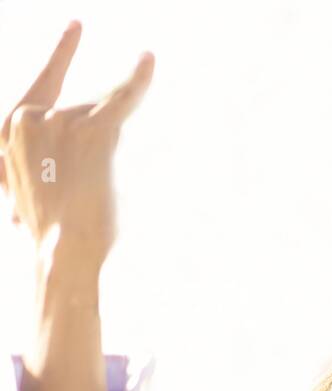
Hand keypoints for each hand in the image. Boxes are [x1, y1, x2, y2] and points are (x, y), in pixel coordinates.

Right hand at [1, 21, 153, 268]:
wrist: (61, 254)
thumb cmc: (50, 237)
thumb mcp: (26, 195)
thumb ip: (33, 165)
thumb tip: (36, 175)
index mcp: (5, 134)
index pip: (37, 91)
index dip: (61, 56)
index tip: (77, 26)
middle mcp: (25, 120)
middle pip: (79, 108)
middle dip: (97, 139)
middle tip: (109, 125)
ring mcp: (57, 121)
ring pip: (103, 113)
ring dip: (113, 145)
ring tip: (113, 156)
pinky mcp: (91, 129)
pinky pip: (122, 97)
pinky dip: (137, 78)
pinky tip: (148, 60)